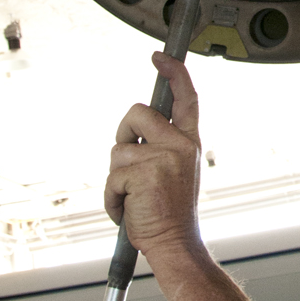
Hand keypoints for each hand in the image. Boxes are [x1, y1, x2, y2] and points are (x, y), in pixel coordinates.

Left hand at [104, 52, 202, 260]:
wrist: (174, 243)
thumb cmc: (170, 211)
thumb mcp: (177, 170)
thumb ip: (163, 145)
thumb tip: (135, 130)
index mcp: (189, 142)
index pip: (186, 97)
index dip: (174, 73)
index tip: (161, 57)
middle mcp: (179, 145)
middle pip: (137, 112)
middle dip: (123, 133)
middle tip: (128, 162)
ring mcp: (163, 158)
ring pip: (118, 149)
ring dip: (116, 176)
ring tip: (133, 197)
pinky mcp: (143, 174)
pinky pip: (111, 177)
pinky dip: (112, 198)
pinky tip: (128, 209)